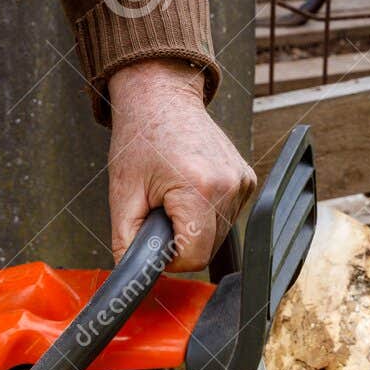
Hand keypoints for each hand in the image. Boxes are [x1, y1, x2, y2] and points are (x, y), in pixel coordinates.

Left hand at [106, 59, 255, 272]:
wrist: (161, 97)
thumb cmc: (142, 136)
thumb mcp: (122, 192)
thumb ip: (125, 240)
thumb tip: (133, 273)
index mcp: (198, 188)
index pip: (193, 256)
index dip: (171, 260)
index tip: (156, 244)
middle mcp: (228, 185)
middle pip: (208, 249)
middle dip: (182, 242)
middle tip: (160, 213)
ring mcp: (242, 182)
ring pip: (220, 235)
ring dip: (195, 228)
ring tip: (175, 198)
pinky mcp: (247, 179)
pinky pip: (227, 217)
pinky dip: (208, 214)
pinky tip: (191, 191)